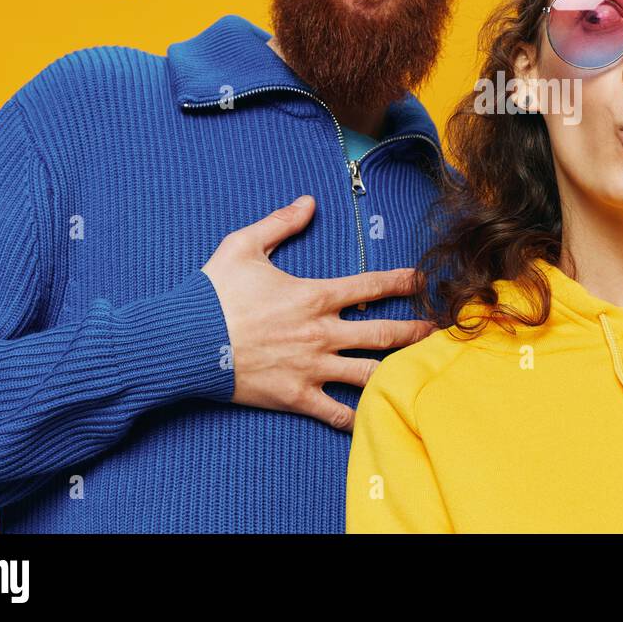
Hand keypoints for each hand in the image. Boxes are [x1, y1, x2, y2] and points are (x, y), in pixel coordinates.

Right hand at [201, 195, 435, 430]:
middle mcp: (322, 333)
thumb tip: (308, 202)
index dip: (403, 282)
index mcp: (315, 296)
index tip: (424, 281)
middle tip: (439, 332)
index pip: (372, 285)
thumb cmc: (212, 293)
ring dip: (399, 372)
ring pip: (369, 374)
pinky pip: (336, 413)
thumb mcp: (243, 246)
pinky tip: (377, 419)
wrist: (183, 342)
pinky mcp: (296, 396)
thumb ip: (280, 223)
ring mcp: (312, 368)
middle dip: (417, 332)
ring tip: (421, 373)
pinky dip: (359, 418)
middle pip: (384, 333)